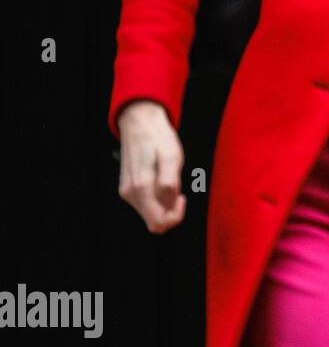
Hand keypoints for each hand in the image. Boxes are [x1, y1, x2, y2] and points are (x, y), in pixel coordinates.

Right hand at [117, 100, 186, 232]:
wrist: (140, 122)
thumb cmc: (158, 138)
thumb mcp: (172, 157)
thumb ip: (169, 182)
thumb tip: (168, 202)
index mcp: (141, 188)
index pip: (158, 223)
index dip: (175, 216)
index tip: (182, 197)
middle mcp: (130, 194)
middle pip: (154, 221)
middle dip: (171, 210)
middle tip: (179, 189)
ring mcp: (127, 191)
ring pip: (150, 213)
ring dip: (164, 203)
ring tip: (171, 180)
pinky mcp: (128, 187)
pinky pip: (146, 203)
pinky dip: (158, 197)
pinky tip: (162, 179)